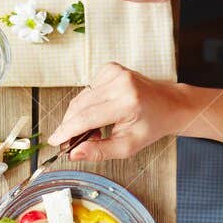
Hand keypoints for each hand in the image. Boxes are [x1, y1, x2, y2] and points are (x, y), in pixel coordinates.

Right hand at [48, 63, 191, 160]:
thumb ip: (99, 151)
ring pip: (81, 98)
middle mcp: (120, 83)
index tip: (54, 141)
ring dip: (79, 117)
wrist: (169, 104)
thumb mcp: (128, 146)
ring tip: (93, 131)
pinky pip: (88, 90)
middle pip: (80, 107)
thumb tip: (74, 153)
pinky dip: (88, 104)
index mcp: (126, 102)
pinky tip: (100, 113)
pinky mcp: (111, 68)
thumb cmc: (151, 126)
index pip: (86, 118)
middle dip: (70, 126)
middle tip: (70, 143)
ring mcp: (115, 72)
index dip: (66, 131)